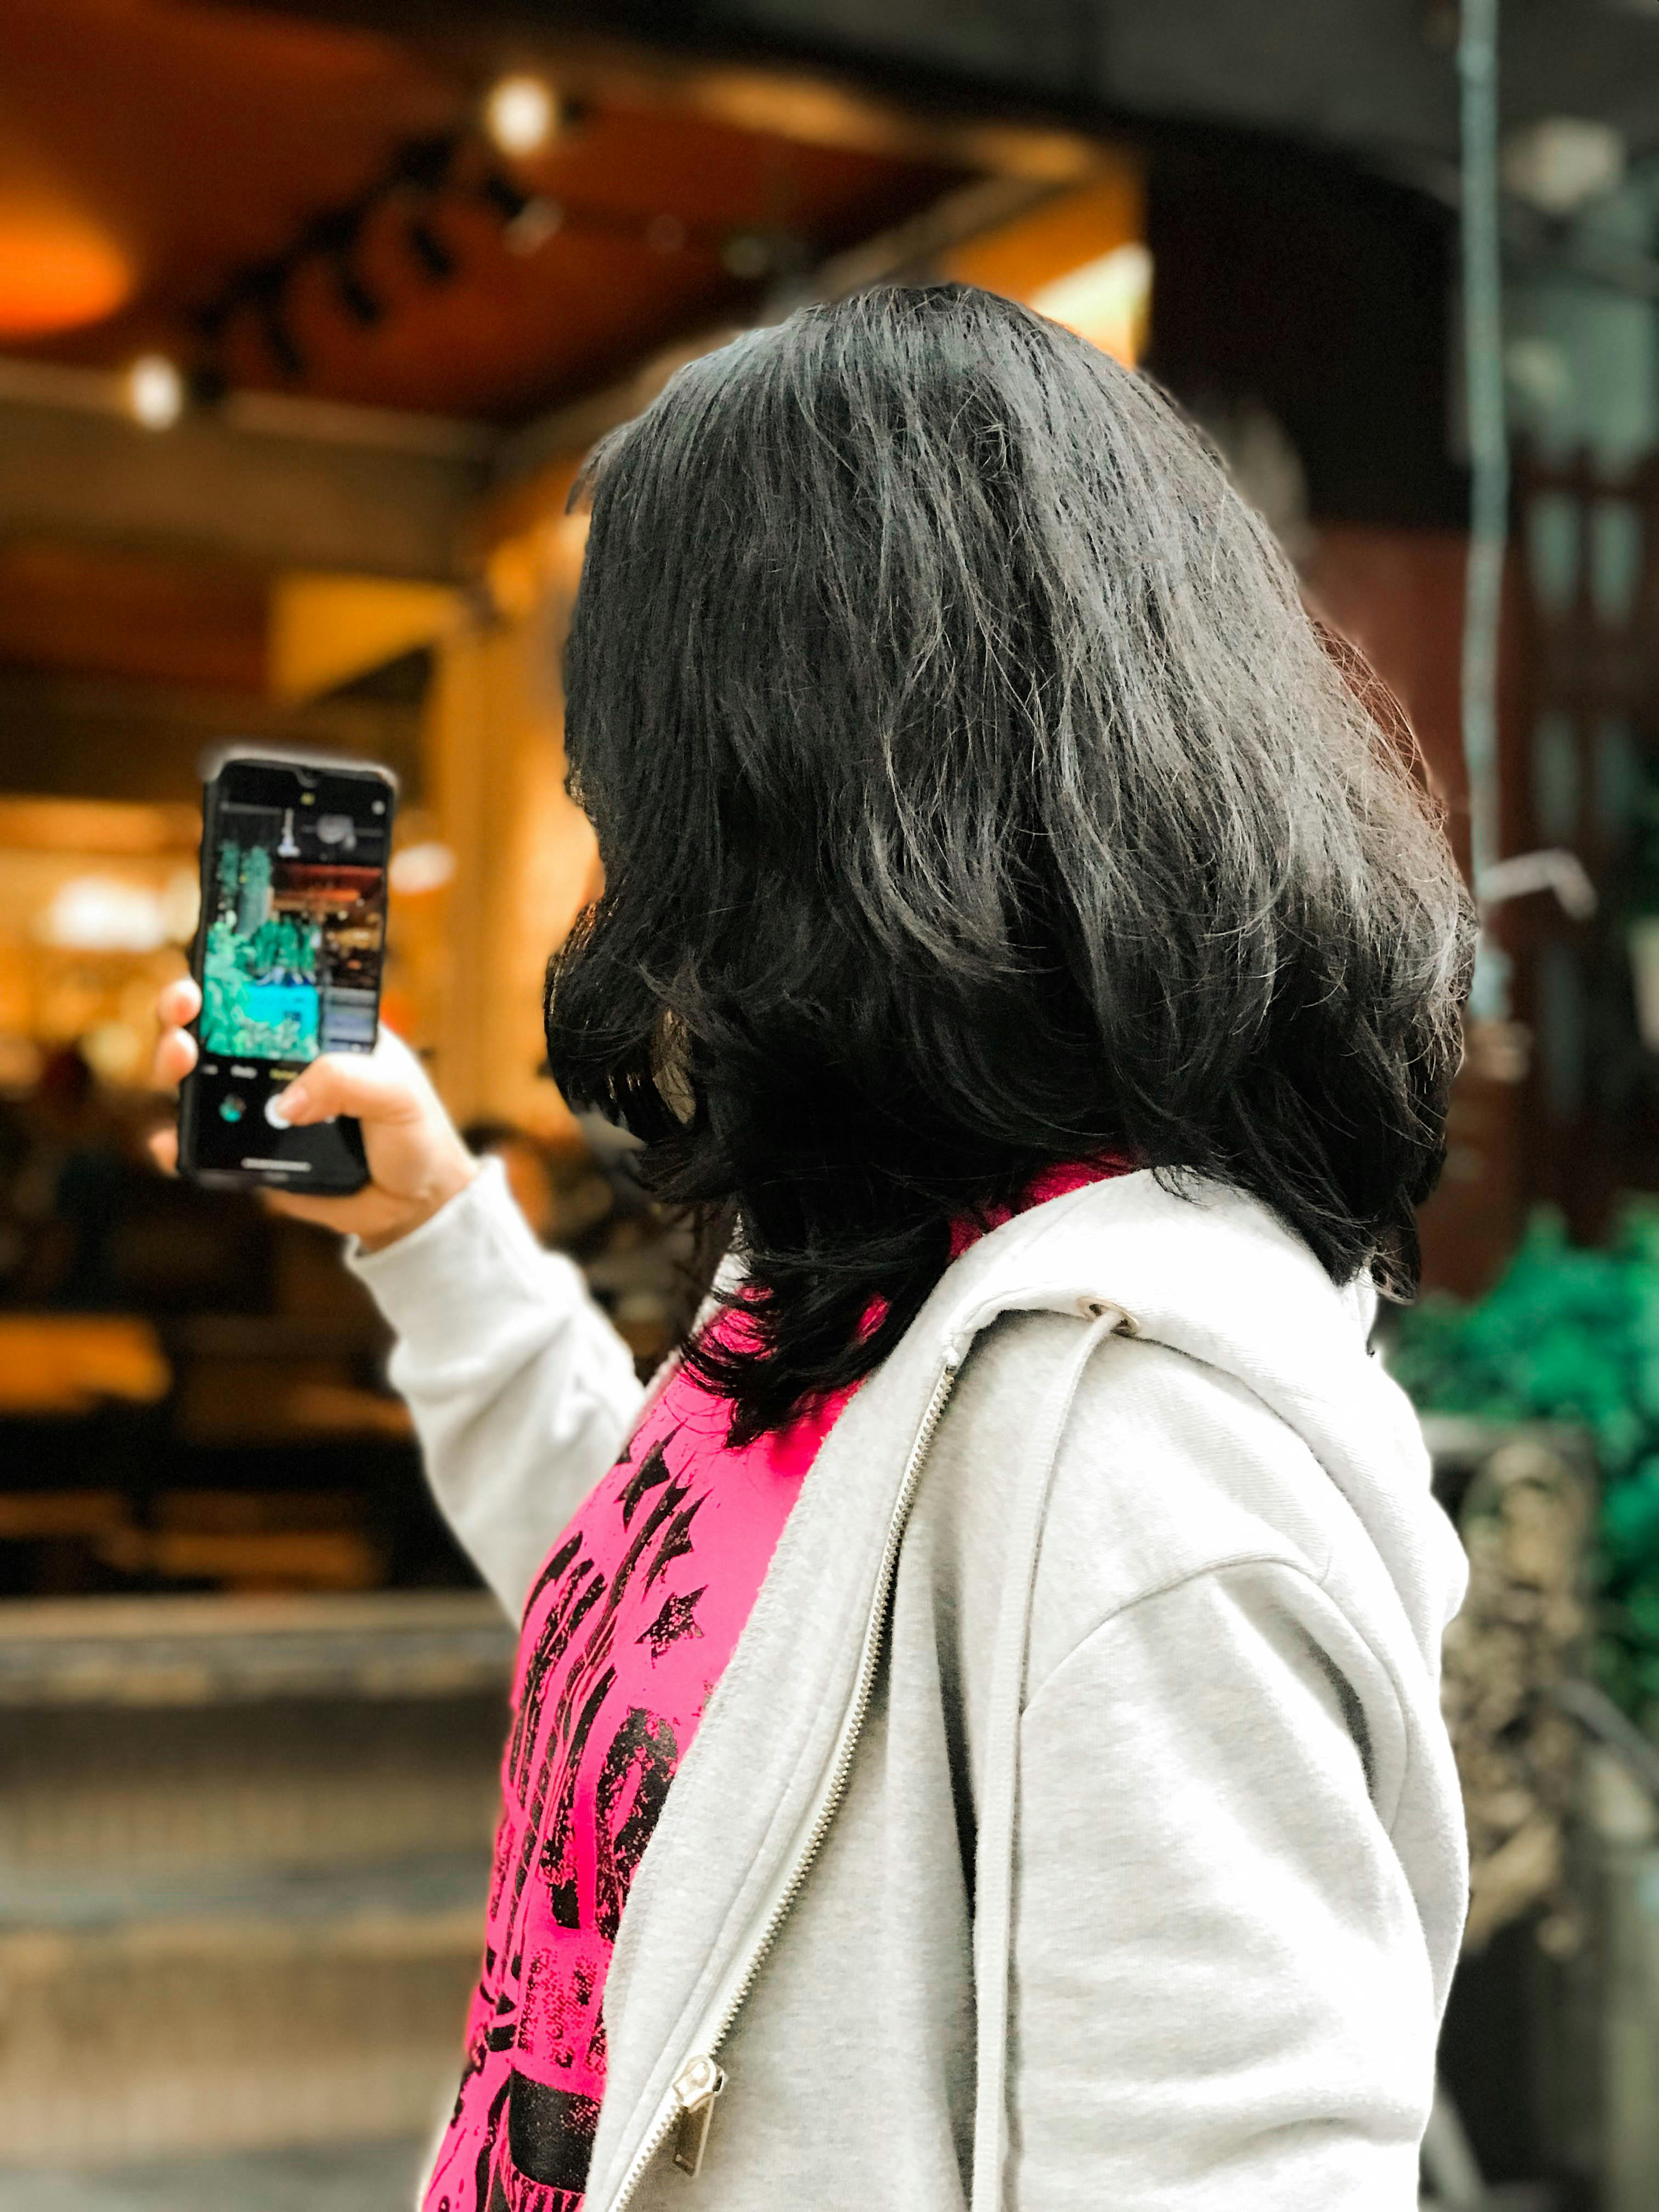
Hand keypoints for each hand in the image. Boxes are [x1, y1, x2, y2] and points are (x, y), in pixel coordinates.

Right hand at [150, 976, 478, 1252]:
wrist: (413, 1202)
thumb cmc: (413, 1132)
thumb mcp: (396, 1093)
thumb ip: (346, 1081)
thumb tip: (285, 1103)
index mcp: (314, 1031)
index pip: (260, 991)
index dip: (226, 976)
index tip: (207, 972)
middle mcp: (276, 1062)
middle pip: (212, 1027)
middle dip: (183, 1012)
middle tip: (182, 1010)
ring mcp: (257, 1106)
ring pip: (196, 1080)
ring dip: (172, 1065)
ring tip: (178, 1062)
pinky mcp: (247, 1153)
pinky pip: (200, 1145)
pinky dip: (175, 1144)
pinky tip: (167, 1144)